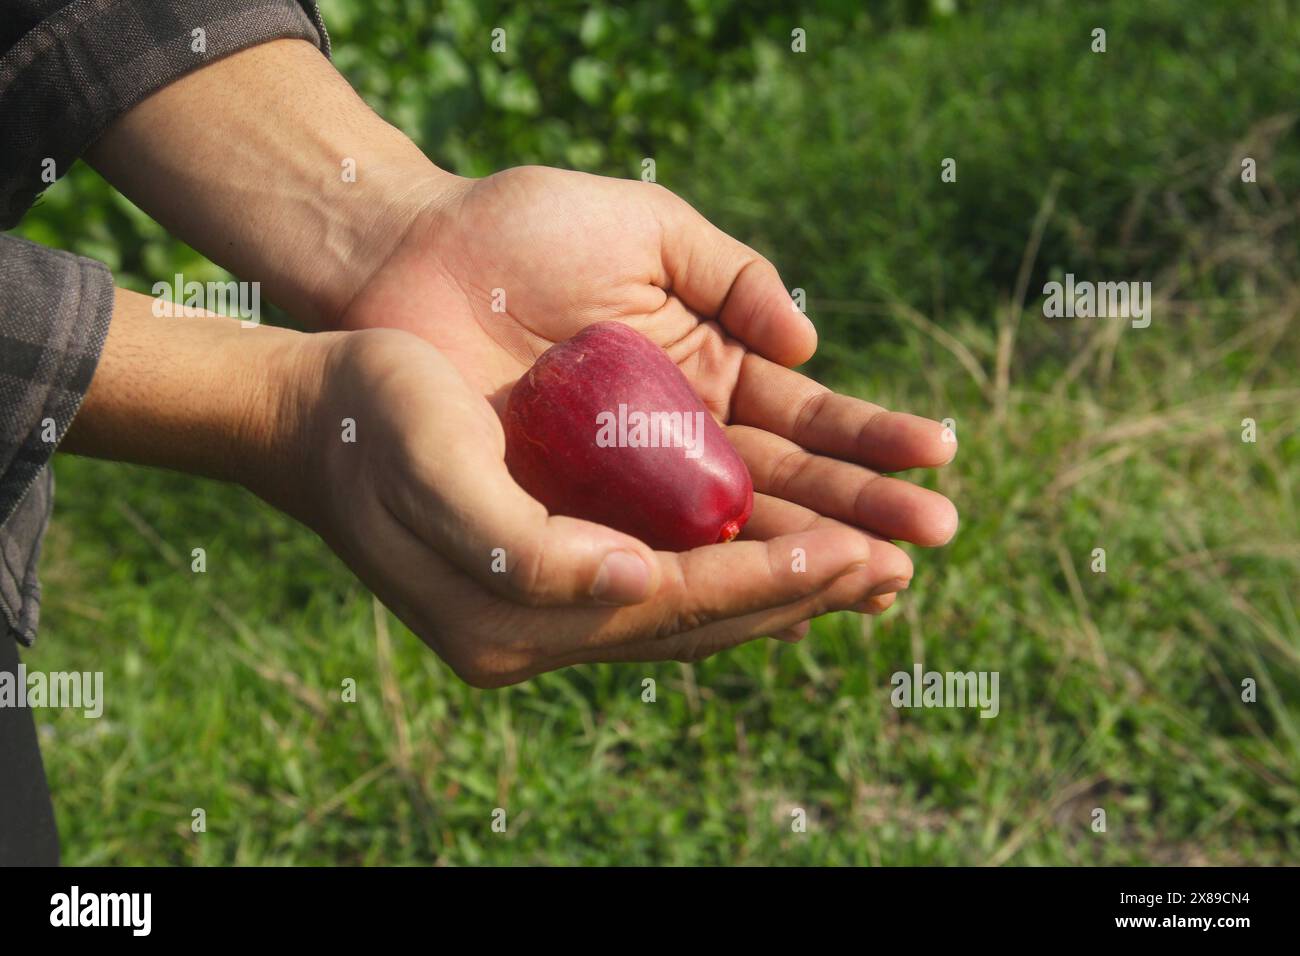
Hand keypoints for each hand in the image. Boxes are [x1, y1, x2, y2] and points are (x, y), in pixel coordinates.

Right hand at [290, 328, 911, 685]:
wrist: (313, 416)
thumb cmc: (371, 420)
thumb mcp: (436, 467)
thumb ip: (524, 546)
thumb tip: (636, 580)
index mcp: (514, 616)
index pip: (670, 608)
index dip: (764, 581)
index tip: (850, 552)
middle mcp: (541, 631)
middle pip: (698, 621)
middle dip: (799, 593)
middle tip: (896, 567)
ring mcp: (551, 609)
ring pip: (692, 612)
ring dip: (781, 591)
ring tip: (867, 569)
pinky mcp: (558, 572)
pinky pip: (665, 588)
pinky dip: (733, 573)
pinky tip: (783, 556)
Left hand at [337, 166, 958, 603]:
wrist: (407, 261)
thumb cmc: (520, 231)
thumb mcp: (644, 228)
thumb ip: (730, 273)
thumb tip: (809, 345)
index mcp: (705, 371)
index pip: (805, 420)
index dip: (869, 442)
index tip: (936, 458)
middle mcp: (676, 442)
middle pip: (783, 491)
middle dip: (857, 515)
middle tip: (931, 540)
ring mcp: (626, 489)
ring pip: (731, 539)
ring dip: (806, 563)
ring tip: (880, 581)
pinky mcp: (569, 522)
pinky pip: (651, 566)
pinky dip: (716, 589)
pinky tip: (782, 608)